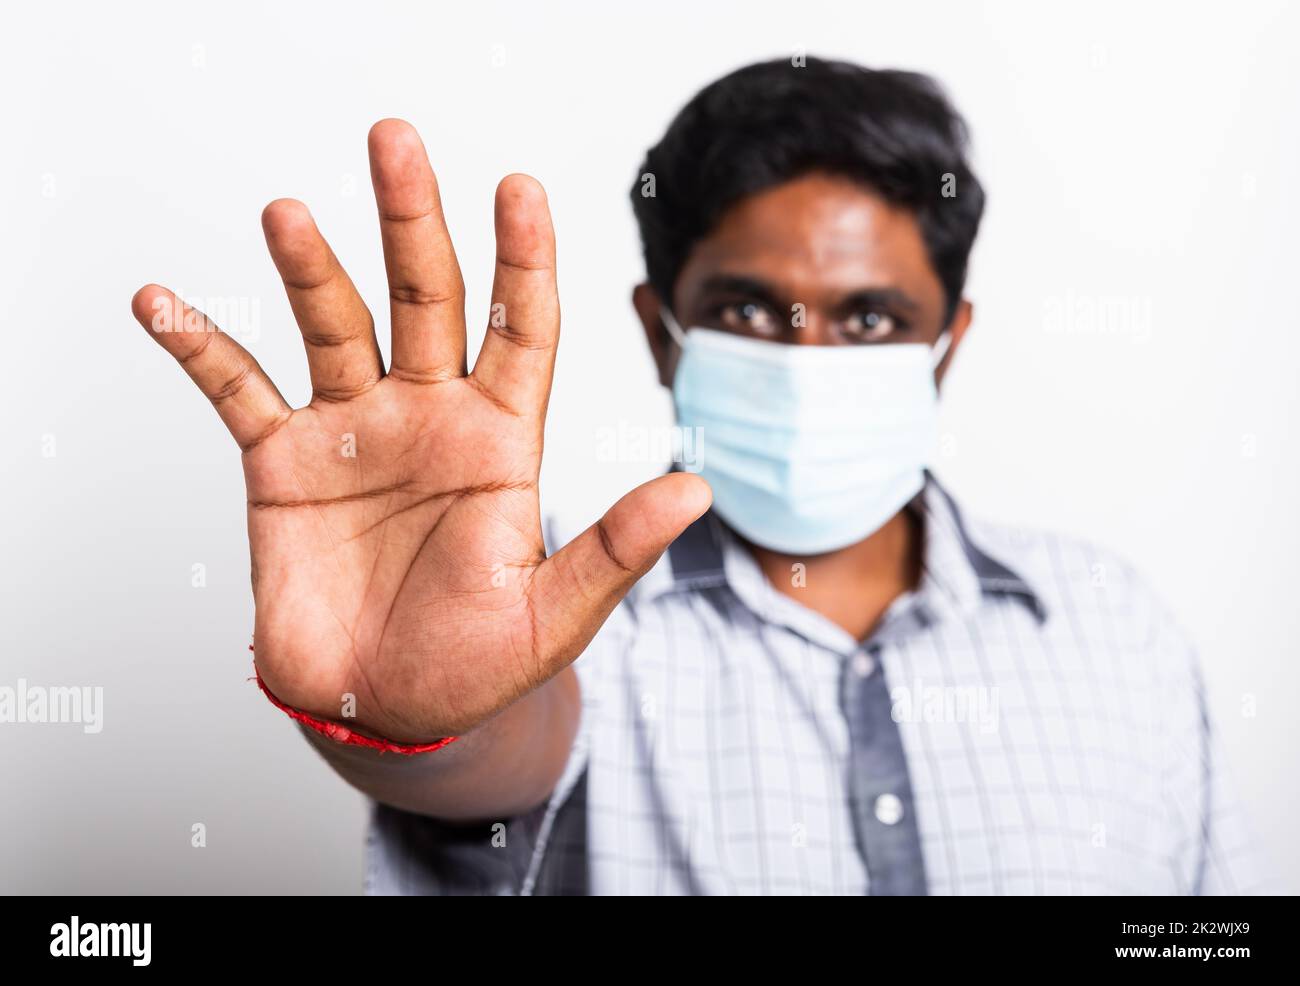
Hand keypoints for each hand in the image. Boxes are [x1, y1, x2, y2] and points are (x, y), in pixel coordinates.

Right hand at [130, 119, 709, 742]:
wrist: (384, 709)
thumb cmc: (476, 665)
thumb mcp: (555, 613)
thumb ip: (615, 549)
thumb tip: (698, 491)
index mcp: (502, 439)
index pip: (522, 329)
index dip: (523, 260)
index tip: (521, 188)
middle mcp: (430, 415)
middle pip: (427, 298)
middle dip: (414, 222)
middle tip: (397, 141)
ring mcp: (356, 431)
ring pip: (335, 325)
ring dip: (310, 269)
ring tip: (290, 214)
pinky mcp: (283, 462)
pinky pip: (236, 389)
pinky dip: (199, 346)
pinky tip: (162, 302)